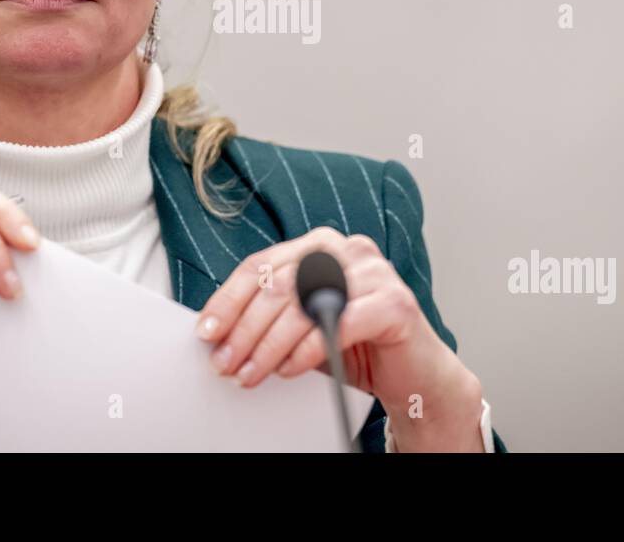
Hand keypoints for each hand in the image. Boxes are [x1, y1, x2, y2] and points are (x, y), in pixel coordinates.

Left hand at [193, 226, 482, 448]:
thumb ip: (273, 318)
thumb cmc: (359, 349)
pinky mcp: (394, 303)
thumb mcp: (305, 327)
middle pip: (278, 284)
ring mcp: (374, 273)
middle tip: (224, 362)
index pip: (262, 265)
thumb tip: (219, 333)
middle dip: (244, 329)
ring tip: (250, 373)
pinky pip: (337, 323)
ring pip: (303, 303)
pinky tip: (289, 368)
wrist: (416, 378)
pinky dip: (306, 350)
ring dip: (267, 345)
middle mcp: (348, 250)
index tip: (206, 331)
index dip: (228, 299)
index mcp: (321, 246)